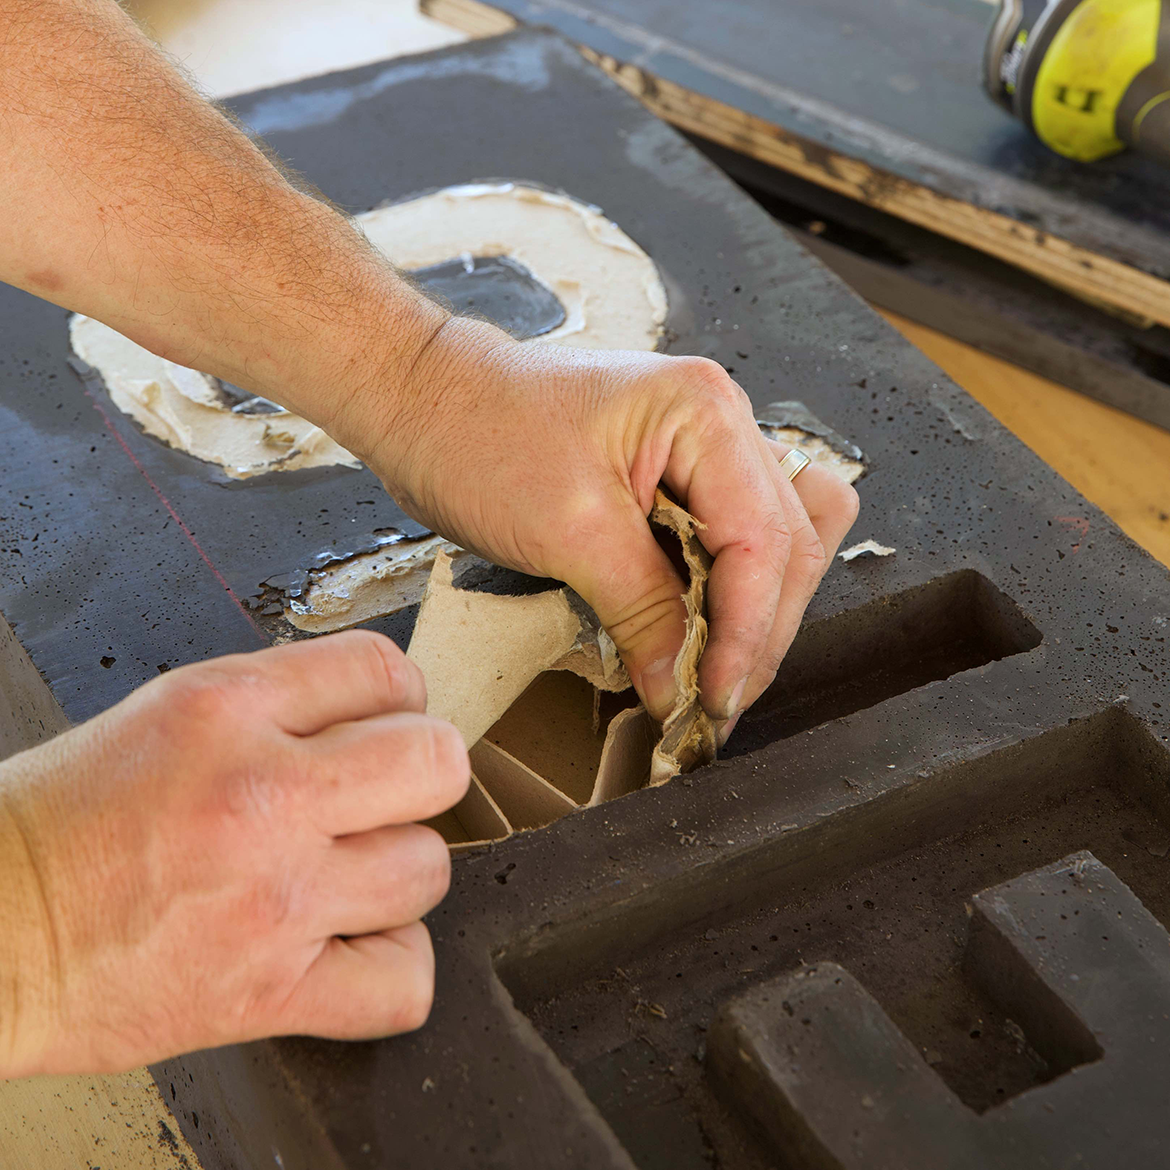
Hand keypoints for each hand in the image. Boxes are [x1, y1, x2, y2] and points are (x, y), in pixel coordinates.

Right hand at [0, 631, 467, 1075]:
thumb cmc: (66, 821)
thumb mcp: (166, 713)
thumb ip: (280, 704)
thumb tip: (376, 714)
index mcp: (228, 709)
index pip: (385, 669)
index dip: (400, 699)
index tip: (383, 725)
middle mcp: (262, 795)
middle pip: (435, 763)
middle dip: (421, 774)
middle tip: (382, 795)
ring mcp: (273, 899)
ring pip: (427, 869)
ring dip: (398, 873)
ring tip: (348, 875)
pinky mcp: (267, 993)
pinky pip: (402, 983)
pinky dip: (394, 968)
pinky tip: (354, 946)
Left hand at [370, 320, 859, 724]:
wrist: (427, 402)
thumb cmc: (479, 434)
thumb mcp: (568, 530)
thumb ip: (642, 609)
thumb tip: (683, 686)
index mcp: (705, 415)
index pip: (763, 543)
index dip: (749, 633)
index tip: (717, 700)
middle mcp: (720, 427)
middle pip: (783, 550)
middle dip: (754, 635)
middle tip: (713, 707)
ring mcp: (703, 455)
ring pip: (769, 553)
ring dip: (749, 622)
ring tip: (709, 682)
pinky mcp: (676, 483)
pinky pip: (727, 549)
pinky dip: (720, 600)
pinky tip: (696, 639)